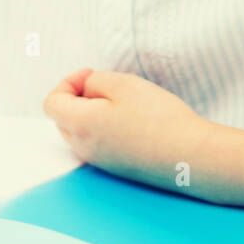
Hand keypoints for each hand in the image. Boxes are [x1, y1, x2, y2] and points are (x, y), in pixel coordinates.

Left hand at [42, 67, 213, 190]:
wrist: (191, 157)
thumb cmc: (158, 117)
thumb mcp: (123, 84)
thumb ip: (94, 81)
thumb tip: (84, 89)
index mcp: (80, 125)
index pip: (52, 102)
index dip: (68, 81)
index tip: (91, 74)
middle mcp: (83, 148)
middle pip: (62, 118)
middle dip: (77, 97)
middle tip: (105, 85)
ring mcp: (100, 162)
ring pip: (79, 132)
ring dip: (90, 113)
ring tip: (121, 102)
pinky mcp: (116, 169)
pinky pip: (97, 144)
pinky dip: (103, 128)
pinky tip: (131, 121)